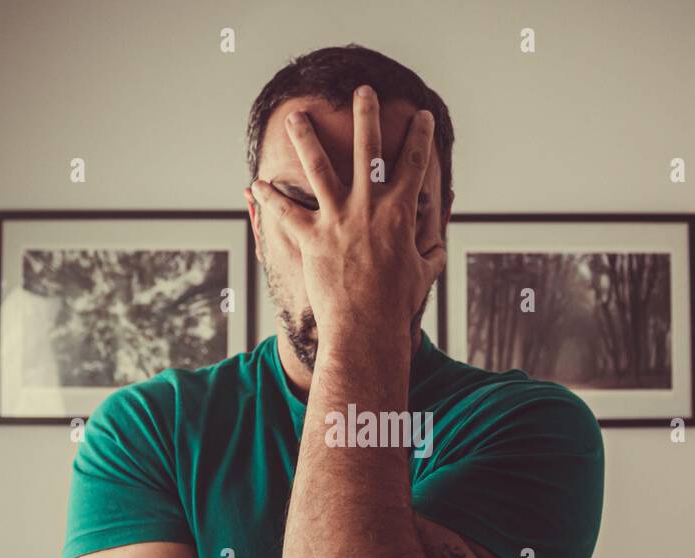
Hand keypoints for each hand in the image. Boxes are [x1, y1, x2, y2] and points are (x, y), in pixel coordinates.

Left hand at [248, 85, 445, 349]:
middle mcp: (368, 207)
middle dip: (367, 115)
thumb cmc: (398, 305)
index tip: (422, 116)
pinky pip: (286, 212)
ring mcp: (337, 220)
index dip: (421, 136)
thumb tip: (437, 244)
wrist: (366, 329)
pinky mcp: (311, 238)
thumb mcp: (426, 273)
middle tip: (363, 91)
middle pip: (368, 149)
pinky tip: (256, 184)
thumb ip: (431, 251)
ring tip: (296, 117)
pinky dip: (269, 198)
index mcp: (401, 213)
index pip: (414, 163)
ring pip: (318, 168)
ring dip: (306, 138)